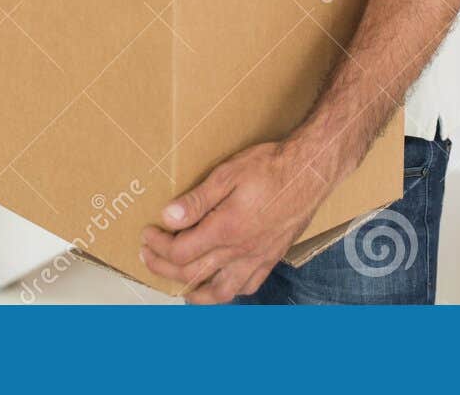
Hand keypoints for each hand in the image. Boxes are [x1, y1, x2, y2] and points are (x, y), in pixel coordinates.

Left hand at [140, 139, 330, 303]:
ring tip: (178, 284)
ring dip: (193, 291)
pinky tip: (219, 283)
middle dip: (162, 267)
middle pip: (192, 274)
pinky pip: (247, 286)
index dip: (158, 246)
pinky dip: (228, 291)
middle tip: (148, 255)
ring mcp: (257, 258)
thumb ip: (197, 200)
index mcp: (225, 230)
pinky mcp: (271, 258)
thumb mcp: (228, 174)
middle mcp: (240, 251)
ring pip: (219, 292)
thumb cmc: (271, 167)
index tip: (148, 233)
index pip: (180, 252)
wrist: (310, 172)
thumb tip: (168, 217)